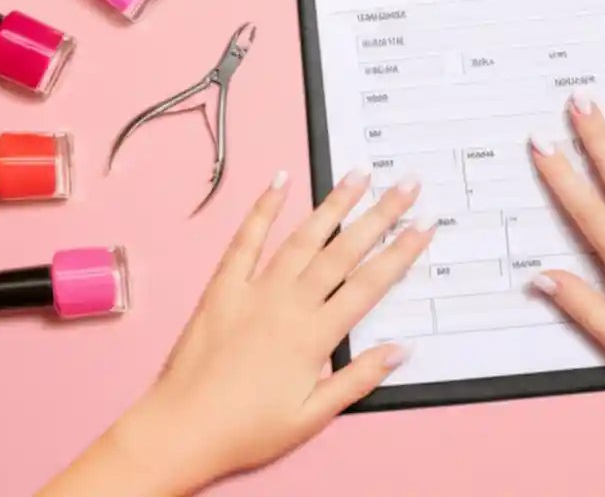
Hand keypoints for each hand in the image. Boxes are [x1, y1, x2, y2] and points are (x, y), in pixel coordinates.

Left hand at [42, 168, 432, 495]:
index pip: (369, 284)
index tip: (424, 224)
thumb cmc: (246, 430)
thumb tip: (400, 349)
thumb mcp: (312, 416)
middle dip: (379, 214)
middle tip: (405, 183)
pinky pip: (245, 241)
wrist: (180, 429)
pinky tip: (279, 182)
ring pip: (302, 238)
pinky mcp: (222, 288)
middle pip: (343, 251)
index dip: (401, 252)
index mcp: (313, 336)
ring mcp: (253, 291)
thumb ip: (358, 379)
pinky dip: (263, 209)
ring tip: (358, 175)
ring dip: (333, 204)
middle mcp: (287, 305)